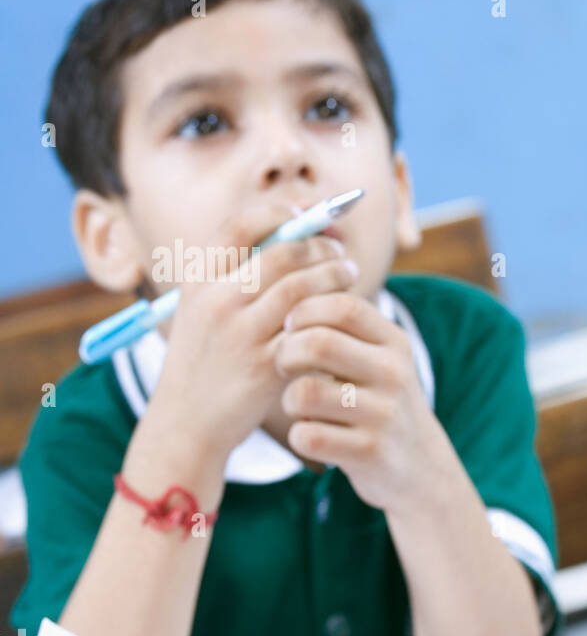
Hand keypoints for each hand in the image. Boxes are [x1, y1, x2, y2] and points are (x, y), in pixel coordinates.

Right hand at [147, 203, 359, 461]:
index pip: (240, 226)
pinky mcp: (265, 365)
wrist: (186, 422)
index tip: (305, 215)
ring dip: (335, 275)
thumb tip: (288, 235)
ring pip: (303, 287)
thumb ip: (235, 277)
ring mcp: (241, 334)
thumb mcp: (202, 311)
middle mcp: (217, 302)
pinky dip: (332, 314)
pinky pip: (310, 328)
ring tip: (351, 274)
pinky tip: (344, 314)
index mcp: (199, 281)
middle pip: (283, 253)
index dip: (278, 213)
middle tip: (341, 252)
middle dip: (320, 246)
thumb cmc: (204, 361)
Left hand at [275, 290, 443, 512]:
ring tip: (301, 405)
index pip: (342, 305)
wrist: (419, 467)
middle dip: (286, 353)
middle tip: (285, 366)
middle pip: (318, 343)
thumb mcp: (380, 357)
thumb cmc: (380, 401)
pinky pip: (306, 436)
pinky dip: (299, 436)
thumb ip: (346, 323)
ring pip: (304, 393)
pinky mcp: (369, 453)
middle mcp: (395, 374)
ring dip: (290, 400)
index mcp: (394, 342)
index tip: (291, 326)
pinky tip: (313, 435)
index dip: (304, 309)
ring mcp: (384, 415)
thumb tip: (291, 272)